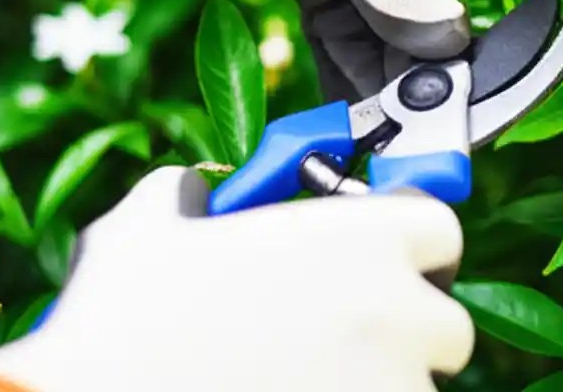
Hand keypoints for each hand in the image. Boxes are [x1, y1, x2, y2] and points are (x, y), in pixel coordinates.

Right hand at [0, 167, 472, 391]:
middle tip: (336, 336)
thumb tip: (202, 191)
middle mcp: (396, 312)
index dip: (408, 246)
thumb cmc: (118, 323)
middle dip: (402, 329)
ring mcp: (392, 387)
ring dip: (378, 382)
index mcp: (363, 240)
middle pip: (445, 321)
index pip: (440, 230)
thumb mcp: (151, 224)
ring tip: (301, 378)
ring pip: (417, 387)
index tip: (378, 262)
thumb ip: (197, 191)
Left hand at [26, 0, 485, 100]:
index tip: (461, 95)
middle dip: (419, 72)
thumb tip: (447, 42)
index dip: (470, 36)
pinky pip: (339, 32)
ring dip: (380, 81)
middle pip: (424, 14)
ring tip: (377, 138)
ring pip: (380, 31)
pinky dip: (344, 72)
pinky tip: (346, 117)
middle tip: (410, 133)